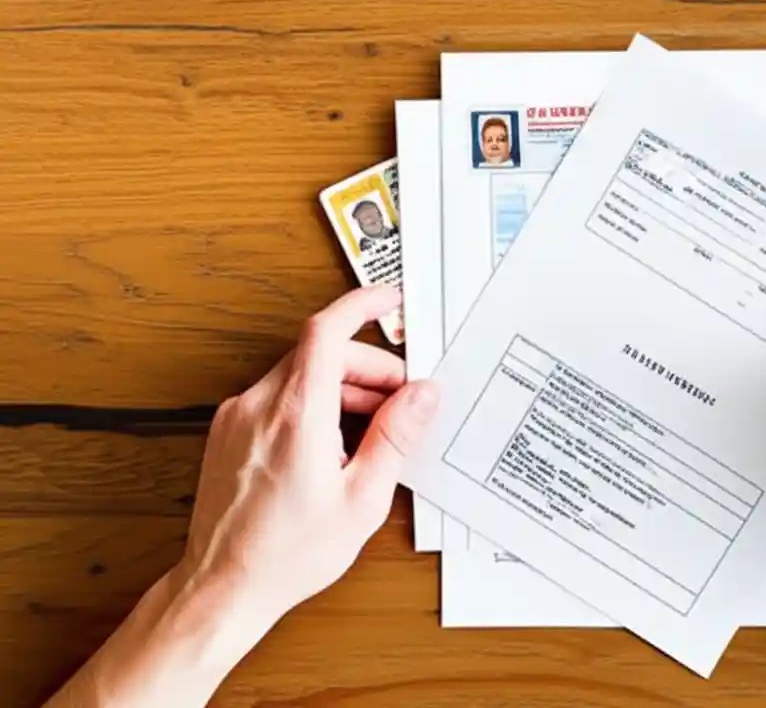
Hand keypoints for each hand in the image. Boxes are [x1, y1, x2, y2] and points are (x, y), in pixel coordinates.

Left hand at [178, 285, 437, 623]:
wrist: (223, 585)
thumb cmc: (287, 553)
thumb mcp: (363, 498)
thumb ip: (396, 436)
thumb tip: (422, 395)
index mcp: (297, 417)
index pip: (327, 331)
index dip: (361, 306)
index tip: (388, 301)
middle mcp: (260, 406)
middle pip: (321, 354)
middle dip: (368, 368)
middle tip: (400, 402)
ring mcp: (238, 416)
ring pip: (301, 375)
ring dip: (342, 388)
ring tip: (369, 433)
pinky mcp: (228, 430)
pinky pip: (279, 397)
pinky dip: (314, 405)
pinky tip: (334, 445)